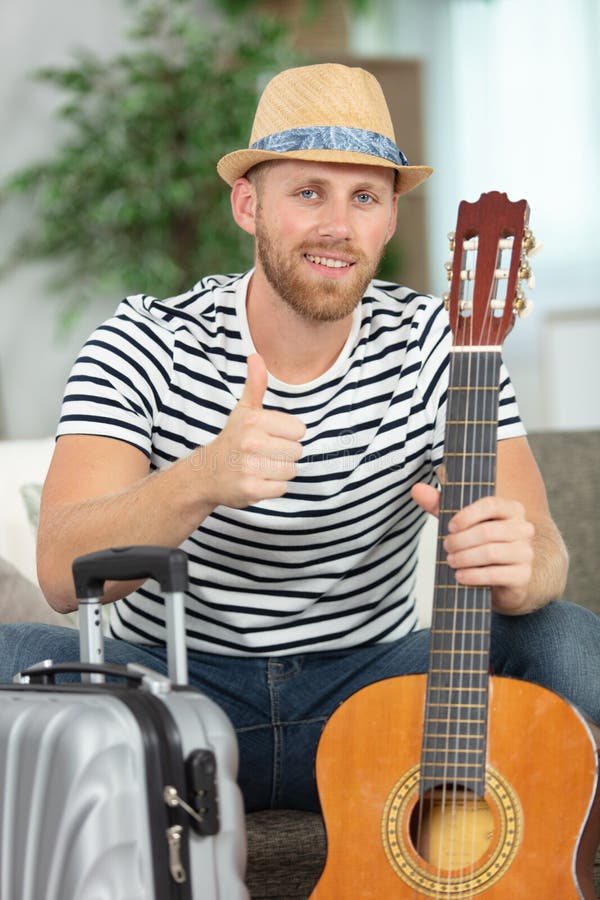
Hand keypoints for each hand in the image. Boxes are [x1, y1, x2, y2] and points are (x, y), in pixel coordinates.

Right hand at [199, 354, 305, 508]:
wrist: (206, 473)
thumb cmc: (232, 439)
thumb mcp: (243, 410)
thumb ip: (255, 385)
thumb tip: (255, 356)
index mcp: (254, 421)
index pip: (299, 430)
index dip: (287, 434)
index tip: (269, 436)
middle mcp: (252, 443)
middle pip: (297, 451)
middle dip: (284, 454)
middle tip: (264, 454)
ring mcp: (250, 468)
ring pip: (291, 470)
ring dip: (279, 471)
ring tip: (261, 467)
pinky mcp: (251, 490)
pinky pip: (281, 488)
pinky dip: (272, 487)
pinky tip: (257, 480)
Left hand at [411, 482, 534, 612]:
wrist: (503, 577)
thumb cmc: (480, 544)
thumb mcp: (460, 523)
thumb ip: (439, 504)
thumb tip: (416, 489)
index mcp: (511, 509)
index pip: (491, 504)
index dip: (467, 515)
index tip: (449, 527)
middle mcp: (523, 528)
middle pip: (487, 531)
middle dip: (460, 541)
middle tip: (446, 548)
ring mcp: (526, 552)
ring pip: (491, 553)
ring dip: (465, 558)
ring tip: (451, 561)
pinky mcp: (523, 575)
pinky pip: (496, 574)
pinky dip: (473, 576)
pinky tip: (460, 576)